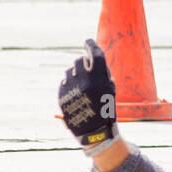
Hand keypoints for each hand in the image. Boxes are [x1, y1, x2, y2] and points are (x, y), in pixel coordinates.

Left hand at [57, 38, 118, 154]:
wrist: (93, 131)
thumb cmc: (105, 108)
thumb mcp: (109, 89)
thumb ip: (102, 72)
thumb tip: (91, 56)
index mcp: (99, 79)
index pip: (94, 54)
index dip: (91, 45)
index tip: (88, 41)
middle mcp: (84, 82)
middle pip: (80, 60)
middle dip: (84, 63)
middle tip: (87, 70)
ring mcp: (72, 89)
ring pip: (70, 70)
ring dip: (75, 73)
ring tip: (82, 85)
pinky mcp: (62, 95)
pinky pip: (64, 82)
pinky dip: (69, 84)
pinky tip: (76, 93)